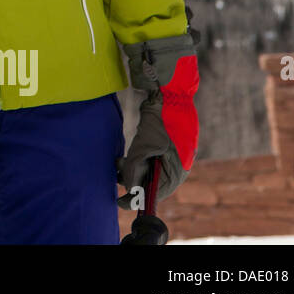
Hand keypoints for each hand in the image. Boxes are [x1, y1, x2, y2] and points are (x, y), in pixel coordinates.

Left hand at [116, 31, 198, 208]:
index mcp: (178, 170)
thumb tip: (127, 187)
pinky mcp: (161, 146)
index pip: (158, 192)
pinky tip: (123, 156)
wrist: (169, 93)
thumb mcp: (144, 146)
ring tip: (117, 162)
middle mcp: (175, 165)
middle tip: (115, 173)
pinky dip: (134, 160)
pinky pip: (146, 160)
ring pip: (146, 170)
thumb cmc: (161, 120)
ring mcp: (169, 156)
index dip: (138, 198)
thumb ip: (134, 168)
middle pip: (151, 182)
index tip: (120, 201)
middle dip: (132, 180)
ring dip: (130, 169)